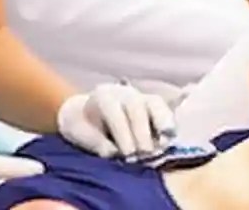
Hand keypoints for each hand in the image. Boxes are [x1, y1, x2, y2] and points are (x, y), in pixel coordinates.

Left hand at [57, 83, 175, 158]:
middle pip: (137, 107)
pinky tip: (169, 139)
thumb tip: (113, 152)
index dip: (123, 133)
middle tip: (143, 155)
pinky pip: (165, 111)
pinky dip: (169, 124)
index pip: (115, 112)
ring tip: (163, 144)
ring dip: (161, 123)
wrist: (86, 115)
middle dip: (141, 133)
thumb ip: (96, 142)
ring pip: (155, 103)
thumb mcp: (79, 133)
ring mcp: (140, 97)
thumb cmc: (82, 127)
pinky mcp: (154, 106)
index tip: (128, 154)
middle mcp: (123, 93)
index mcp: (103, 96)